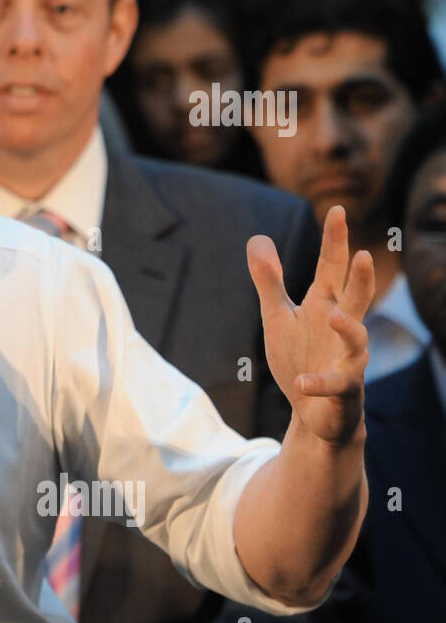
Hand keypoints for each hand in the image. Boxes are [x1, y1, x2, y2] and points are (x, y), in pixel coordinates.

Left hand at [247, 205, 374, 447]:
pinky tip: (302, 381)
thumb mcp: (278, 315)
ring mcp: (347, 359)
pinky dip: (319, 382)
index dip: (334, 240)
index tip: (337, 210)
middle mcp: (341, 328)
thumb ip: (269, 279)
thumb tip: (258, 238)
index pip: (331, 268)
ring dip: (349, 328)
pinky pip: (335, 384)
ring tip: (334, 314)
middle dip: (361, 278)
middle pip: (354, 298)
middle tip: (363, 254)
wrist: (313, 412)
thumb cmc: (300, 357)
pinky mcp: (343, 390)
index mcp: (324, 306)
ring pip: (357, 341)